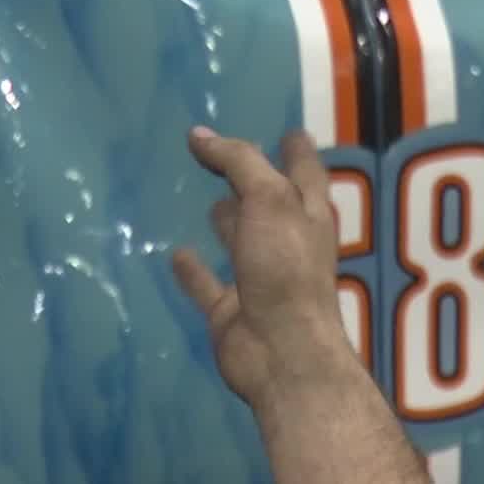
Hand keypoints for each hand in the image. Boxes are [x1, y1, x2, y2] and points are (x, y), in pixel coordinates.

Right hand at [172, 126, 357, 407]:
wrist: (282, 353)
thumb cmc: (286, 269)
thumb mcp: (268, 199)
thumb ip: (238, 163)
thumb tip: (199, 133)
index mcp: (307, 216)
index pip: (305, 172)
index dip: (297, 150)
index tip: (288, 130)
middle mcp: (287, 244)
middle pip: (271, 204)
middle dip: (256, 182)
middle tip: (229, 156)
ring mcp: (259, 278)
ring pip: (241, 241)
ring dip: (228, 222)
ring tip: (207, 198)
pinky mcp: (231, 311)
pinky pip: (208, 284)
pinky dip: (193, 270)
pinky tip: (176, 253)